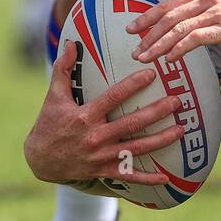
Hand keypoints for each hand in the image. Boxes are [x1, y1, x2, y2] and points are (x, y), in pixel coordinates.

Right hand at [24, 42, 183, 186]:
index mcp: (86, 116)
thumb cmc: (49, 124)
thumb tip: (70, 43)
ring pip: (137, 149)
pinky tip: (166, 176)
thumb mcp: (53, 96)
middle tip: (177, 101)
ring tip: (181, 129)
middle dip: (157, 112)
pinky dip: (148, 178)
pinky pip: (129, 175)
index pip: (113, 97)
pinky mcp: (104, 171)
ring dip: (161, 140)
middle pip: (132, 123)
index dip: (133, 85)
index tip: (152, 74)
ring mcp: (101, 156)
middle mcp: (96, 137)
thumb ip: (63, 70)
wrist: (39, 160)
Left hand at [127, 0, 220, 62]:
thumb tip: (191, 27)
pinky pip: (194, 39)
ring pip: (177, 28)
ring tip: (145, 58)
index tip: (132, 28)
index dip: (147, 16)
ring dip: (157, 45)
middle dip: (147, 35)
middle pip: (168, 17)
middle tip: (134, 50)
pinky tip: (169, 59)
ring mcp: (215, 12)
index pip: (168, 4)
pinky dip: (178, 49)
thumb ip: (206, 12)